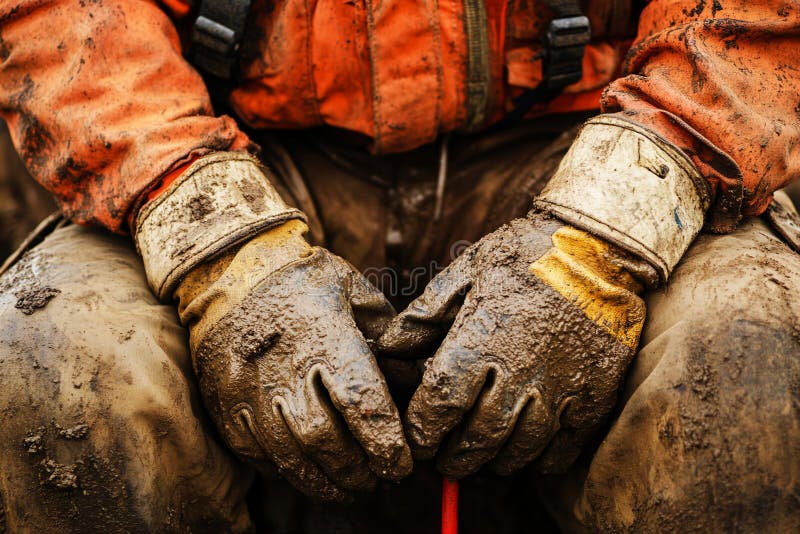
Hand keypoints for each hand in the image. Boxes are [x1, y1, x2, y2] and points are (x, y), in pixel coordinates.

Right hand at [176, 221, 411, 500]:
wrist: (232, 270)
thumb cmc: (305, 280)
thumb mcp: (355, 293)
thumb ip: (387, 339)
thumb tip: (413, 382)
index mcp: (326, 341)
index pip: (363, 407)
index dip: (386, 445)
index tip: (402, 463)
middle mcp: (285, 372)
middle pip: (327, 442)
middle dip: (359, 471)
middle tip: (378, 479)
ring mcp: (251, 394)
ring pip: (293, 457)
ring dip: (326, 482)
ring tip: (349, 488)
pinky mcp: (229, 407)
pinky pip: (260, 456)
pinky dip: (289, 471)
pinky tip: (310, 472)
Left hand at [378, 213, 648, 477]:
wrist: (597, 247)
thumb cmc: (522, 255)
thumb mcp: (464, 272)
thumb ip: (424, 316)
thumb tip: (386, 350)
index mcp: (479, 341)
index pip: (440, 405)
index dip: (423, 432)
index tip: (418, 440)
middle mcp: (517, 372)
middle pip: (478, 438)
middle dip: (455, 458)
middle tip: (445, 463)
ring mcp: (559, 388)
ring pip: (520, 449)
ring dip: (495, 462)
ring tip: (483, 461)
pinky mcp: (592, 396)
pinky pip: (564, 447)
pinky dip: (541, 460)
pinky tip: (529, 456)